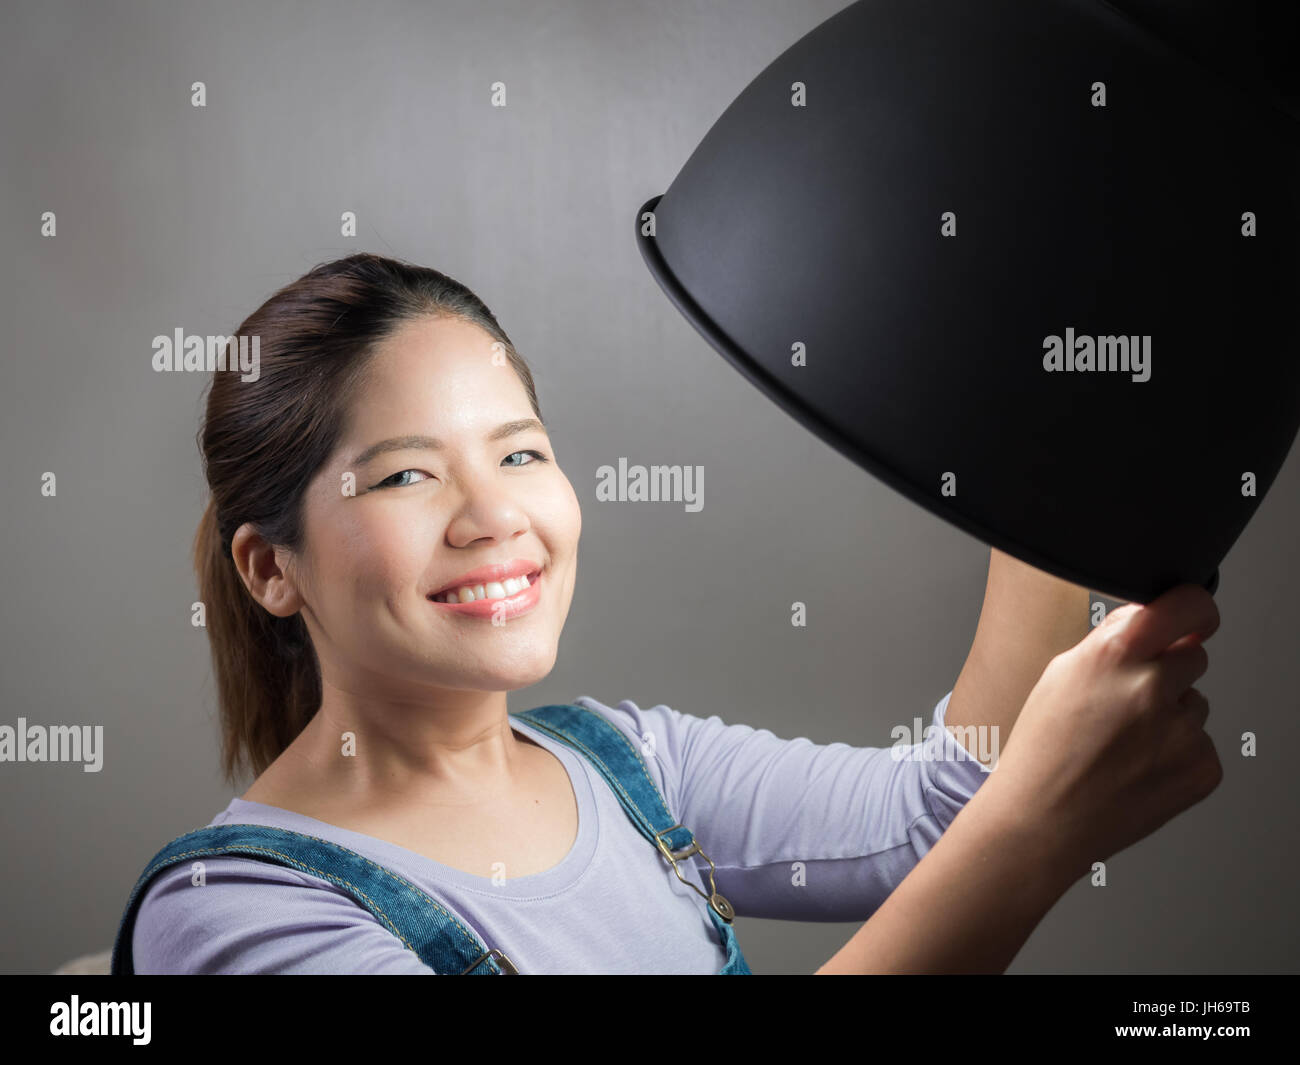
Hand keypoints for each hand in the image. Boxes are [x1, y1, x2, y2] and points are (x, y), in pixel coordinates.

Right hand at [980, 583, 1221, 881]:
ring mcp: (1182, 731)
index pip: (1188, 607)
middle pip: (1193, 657)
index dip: (1195, 609)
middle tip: (1129, 704)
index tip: (1194, 617)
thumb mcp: (1060, 674)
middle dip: (1168, 673)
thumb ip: (1113, 641)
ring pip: (1194, 705)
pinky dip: (1176, 756)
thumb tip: (1154, 620)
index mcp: (1114, 655)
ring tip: (1123, 746)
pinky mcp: (1202, 767)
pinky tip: (1137, 770)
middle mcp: (1152, 688)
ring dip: (1170, 718)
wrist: (1043, 821)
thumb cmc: (1042, 751)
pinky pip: (1200, 745)